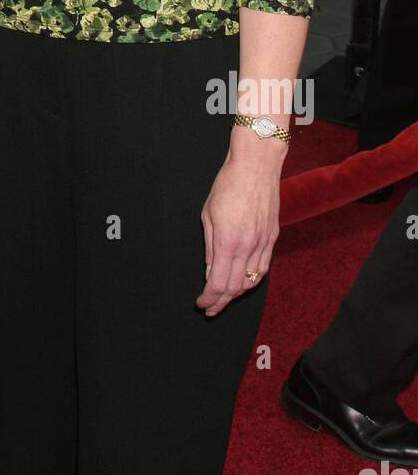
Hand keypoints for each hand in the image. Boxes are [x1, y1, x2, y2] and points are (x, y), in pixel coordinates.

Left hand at [197, 156, 279, 316]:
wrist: (256, 166)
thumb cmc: (227, 184)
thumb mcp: (208, 214)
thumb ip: (210, 246)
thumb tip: (209, 271)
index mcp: (228, 241)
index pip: (218, 283)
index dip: (209, 298)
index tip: (201, 303)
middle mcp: (248, 246)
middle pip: (235, 287)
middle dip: (221, 302)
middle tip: (210, 308)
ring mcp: (263, 243)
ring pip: (251, 281)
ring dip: (236, 294)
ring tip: (224, 299)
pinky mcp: (273, 237)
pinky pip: (263, 267)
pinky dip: (252, 280)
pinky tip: (243, 282)